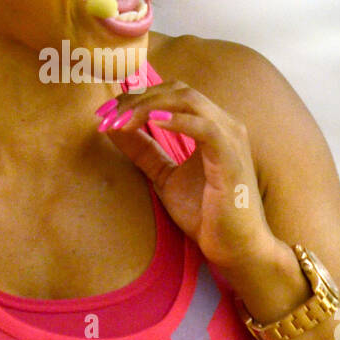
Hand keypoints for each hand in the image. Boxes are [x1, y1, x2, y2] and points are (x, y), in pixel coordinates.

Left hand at [96, 84, 273, 280]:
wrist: (235, 249)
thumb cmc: (206, 214)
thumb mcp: (164, 177)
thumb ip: (143, 151)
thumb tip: (112, 128)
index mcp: (211, 125)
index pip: (171, 95)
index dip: (136, 97)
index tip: (104, 112)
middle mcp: (223, 124)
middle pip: (177, 91)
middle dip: (137, 98)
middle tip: (105, 114)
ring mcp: (230, 138)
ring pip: (188, 101)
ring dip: (148, 107)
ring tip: (119, 121)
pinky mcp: (231, 157)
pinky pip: (205, 128)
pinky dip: (177, 121)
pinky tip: (152, 122)